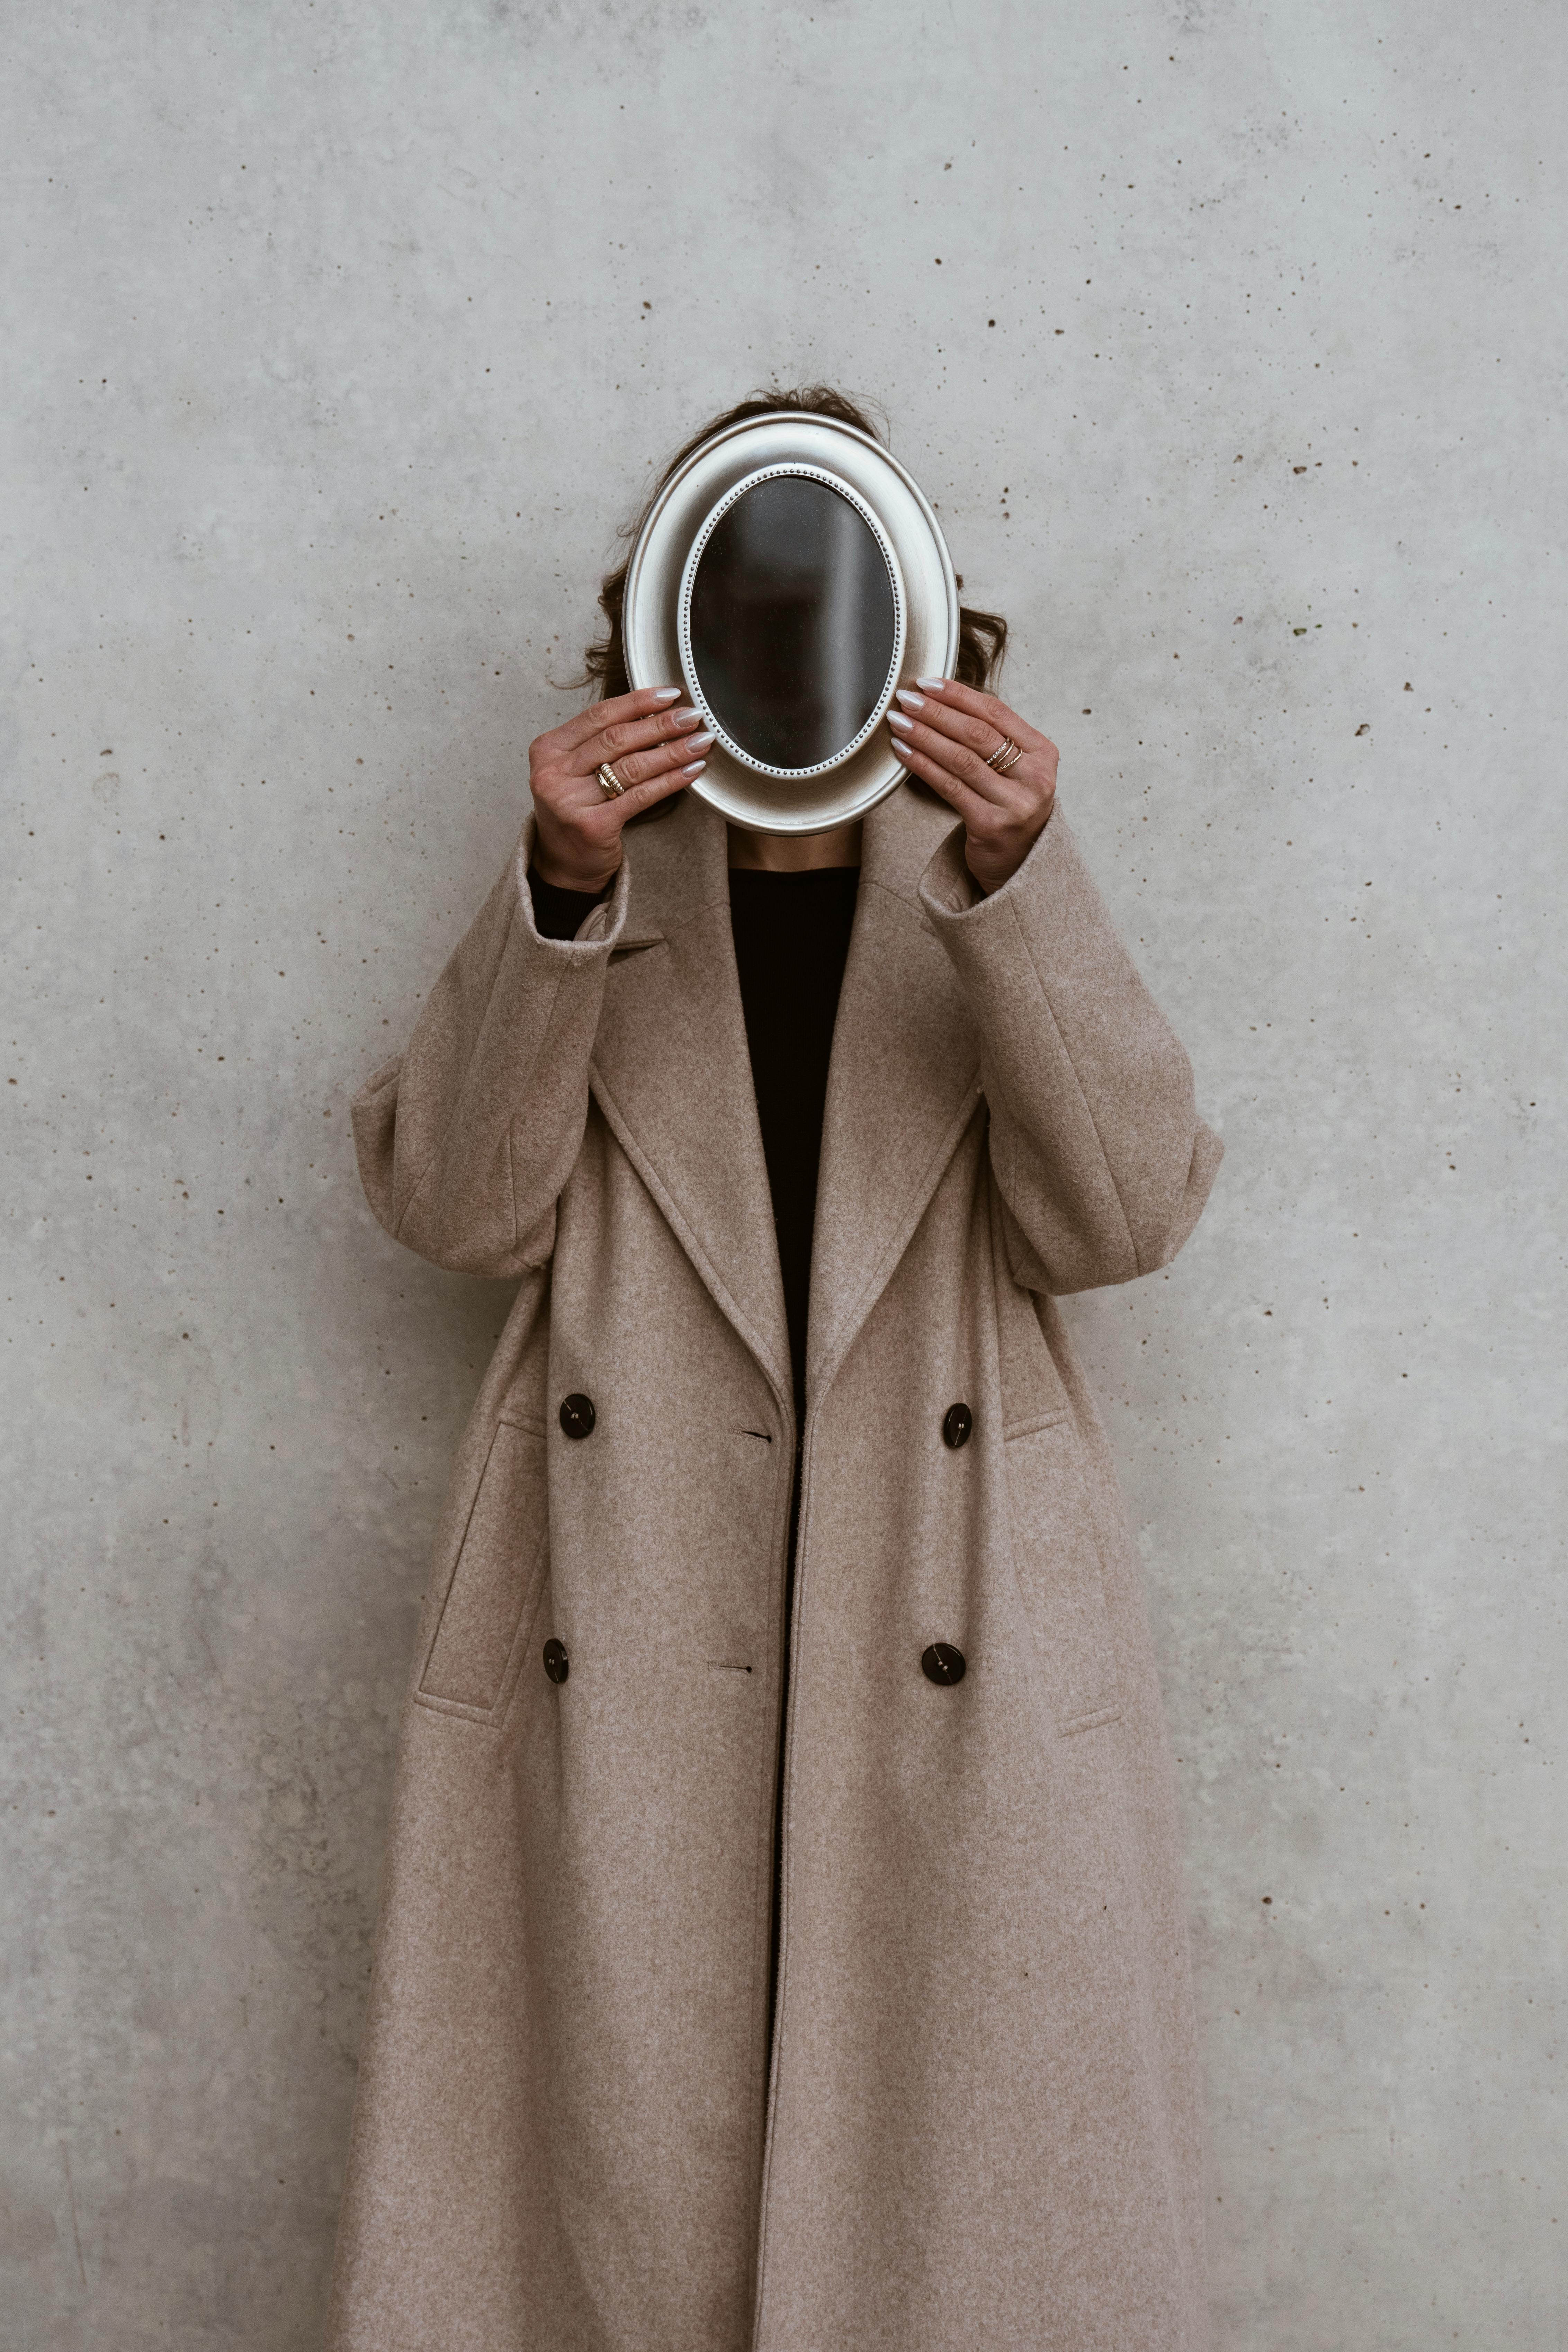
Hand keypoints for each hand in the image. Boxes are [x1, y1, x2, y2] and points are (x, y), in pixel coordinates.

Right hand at [529, 687, 710, 891]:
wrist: (564, 864)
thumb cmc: (576, 809)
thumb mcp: (574, 770)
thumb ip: (600, 743)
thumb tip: (655, 712)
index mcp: (548, 749)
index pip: (598, 715)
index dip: (637, 702)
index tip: (670, 694)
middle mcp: (553, 773)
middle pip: (616, 739)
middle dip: (660, 724)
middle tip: (693, 715)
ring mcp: (569, 801)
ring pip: (631, 766)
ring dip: (672, 751)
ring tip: (700, 741)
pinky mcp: (592, 826)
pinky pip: (640, 796)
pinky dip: (669, 781)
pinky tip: (691, 771)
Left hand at [885, 677, 1057, 892]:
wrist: (1020, 864)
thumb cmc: (1011, 808)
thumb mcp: (1016, 769)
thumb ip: (995, 738)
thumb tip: (943, 700)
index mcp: (1043, 753)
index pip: (996, 712)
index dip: (959, 694)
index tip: (928, 683)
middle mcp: (1034, 777)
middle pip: (977, 733)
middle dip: (936, 712)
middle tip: (906, 699)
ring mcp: (1014, 803)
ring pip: (960, 759)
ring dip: (924, 735)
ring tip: (898, 721)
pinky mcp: (990, 825)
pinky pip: (949, 787)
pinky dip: (922, 765)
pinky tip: (903, 751)